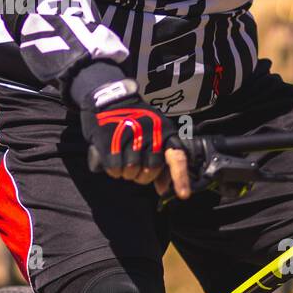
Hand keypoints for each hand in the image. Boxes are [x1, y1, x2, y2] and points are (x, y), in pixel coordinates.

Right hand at [80, 79, 188, 198]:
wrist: (109, 97)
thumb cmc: (133, 120)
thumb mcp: (153, 134)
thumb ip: (161, 160)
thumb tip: (164, 189)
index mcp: (165, 132)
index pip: (177, 157)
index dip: (181, 178)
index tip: (184, 195)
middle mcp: (150, 134)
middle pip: (149, 171)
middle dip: (141, 176)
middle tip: (134, 167)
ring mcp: (130, 136)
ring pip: (131, 172)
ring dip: (126, 173)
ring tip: (122, 160)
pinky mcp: (110, 140)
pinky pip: (115, 168)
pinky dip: (113, 170)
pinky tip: (112, 161)